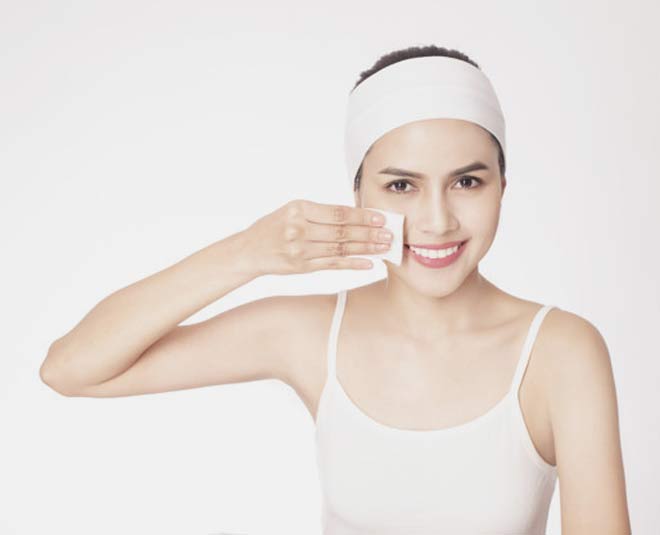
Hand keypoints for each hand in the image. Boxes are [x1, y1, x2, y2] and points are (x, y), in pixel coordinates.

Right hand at [243, 199, 392, 275]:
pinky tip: (368, 264)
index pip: (337, 212)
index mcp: (298, 209)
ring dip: (365, 248)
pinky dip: (352, 264)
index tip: (379, 217)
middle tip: (389, 234)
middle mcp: (299, 229)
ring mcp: (300, 250)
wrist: (248, 250)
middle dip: (369, 233)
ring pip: (340, 248)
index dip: (361, 216)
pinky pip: (332, 265)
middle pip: (342, 231)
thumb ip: (319, 213)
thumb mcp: (291, 211)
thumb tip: (354, 215)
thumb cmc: (273, 227)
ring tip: (383, 247)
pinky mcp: (302, 267)